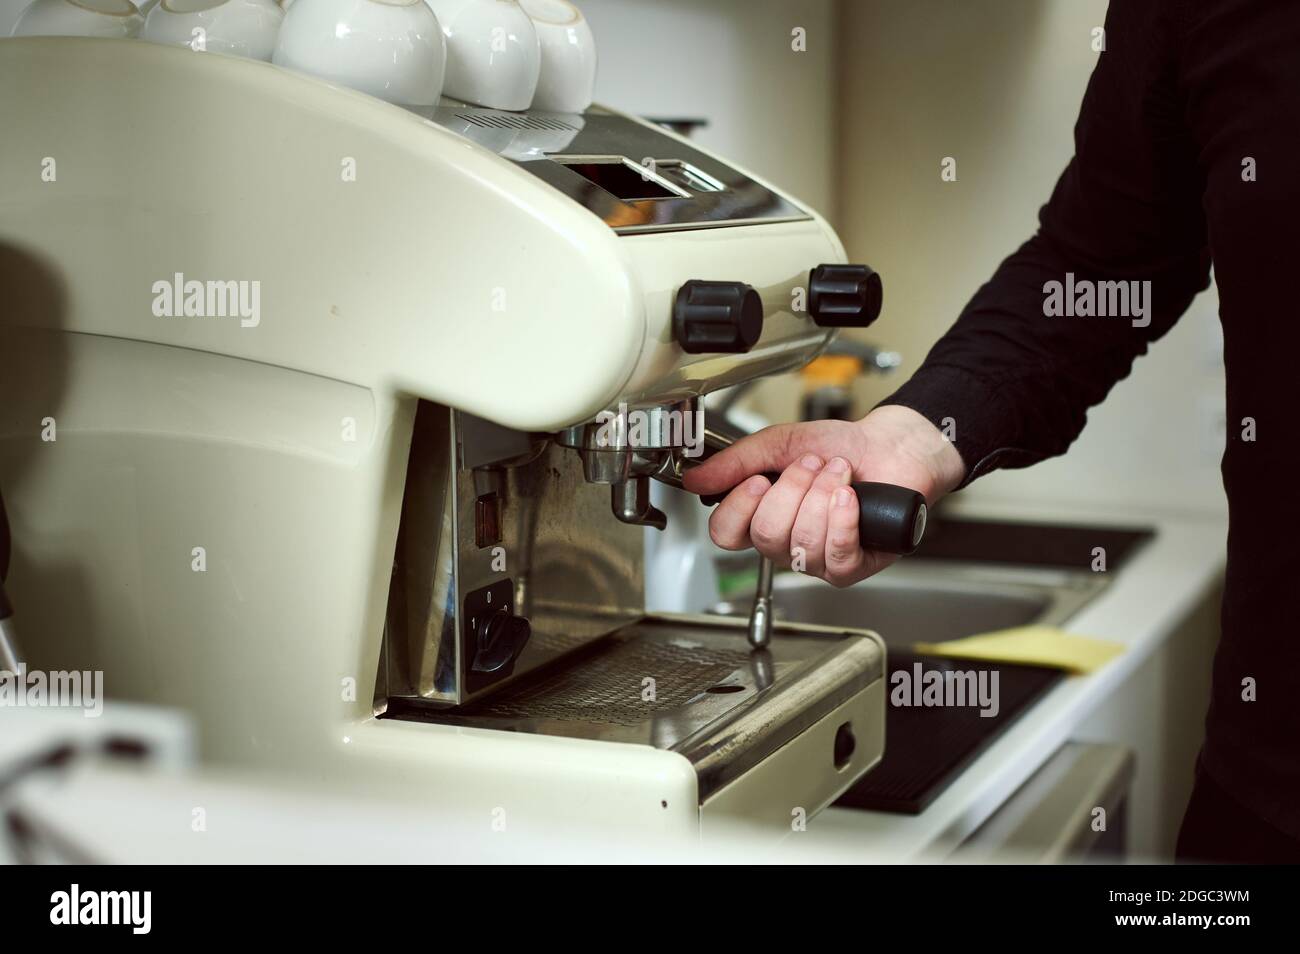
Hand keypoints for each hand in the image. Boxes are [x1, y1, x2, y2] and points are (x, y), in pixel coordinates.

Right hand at [682, 405, 965, 586]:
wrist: (890, 448)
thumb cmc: (839, 448)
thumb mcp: (780, 443)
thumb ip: (736, 461)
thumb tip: (694, 478)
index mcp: (760, 517)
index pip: (725, 534)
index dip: (738, 508)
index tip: (758, 479)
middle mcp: (785, 544)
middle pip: (766, 534)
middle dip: (794, 489)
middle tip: (813, 465)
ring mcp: (817, 559)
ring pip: (802, 541)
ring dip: (823, 494)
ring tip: (839, 472)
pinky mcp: (851, 566)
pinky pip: (836, 553)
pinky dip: (843, 518)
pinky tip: (850, 496)